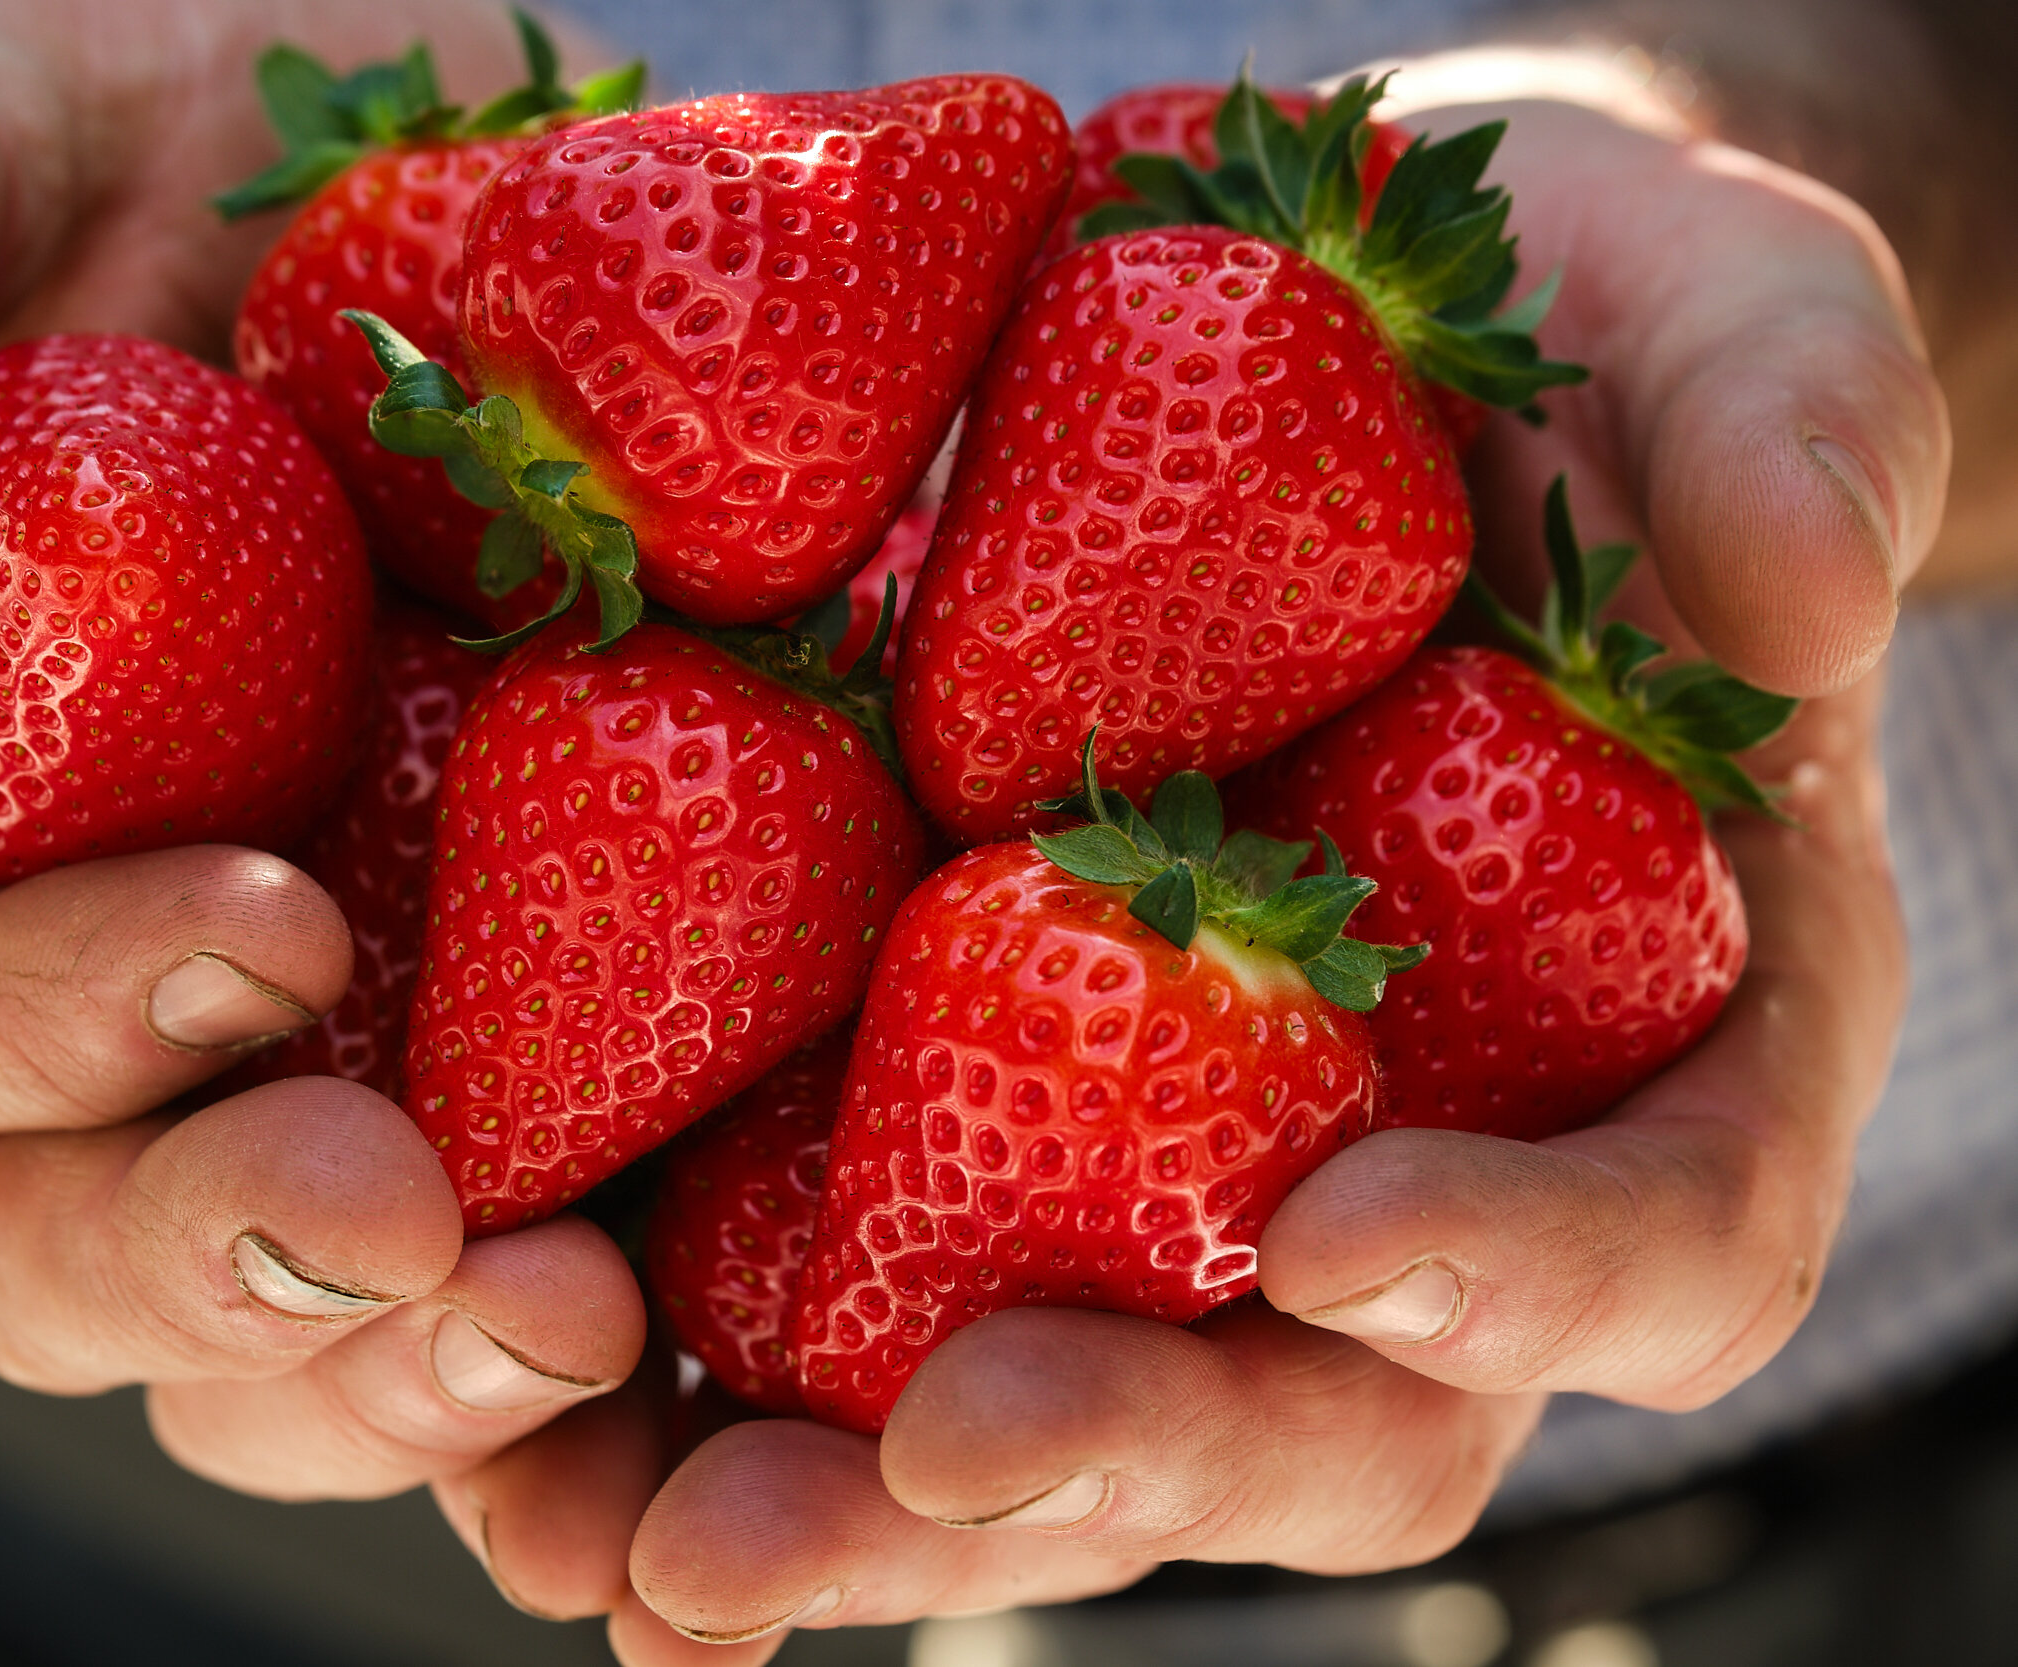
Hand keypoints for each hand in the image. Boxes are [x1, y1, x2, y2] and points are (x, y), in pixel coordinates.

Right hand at [0, 0, 643, 1524]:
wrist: (323, 290)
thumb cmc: (145, 208)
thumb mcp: (12, 128)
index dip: (44, 1008)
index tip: (266, 920)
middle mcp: (64, 1025)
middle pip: (68, 1253)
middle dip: (235, 1265)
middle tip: (438, 1230)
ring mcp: (278, 1099)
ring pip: (283, 1355)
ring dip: (420, 1392)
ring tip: (599, 1339)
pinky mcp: (494, 1114)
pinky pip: (506, 1329)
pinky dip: (593, 1438)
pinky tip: (727, 1468)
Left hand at [465, 71, 1933, 1661]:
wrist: (1313, 334)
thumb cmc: (1550, 331)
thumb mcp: (1711, 308)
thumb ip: (1785, 414)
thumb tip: (1802, 599)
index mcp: (1647, 1037)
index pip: (1662, 1236)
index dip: (1529, 1274)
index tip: (1345, 1232)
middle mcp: (1396, 1158)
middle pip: (1308, 1416)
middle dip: (1124, 1455)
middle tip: (936, 1456)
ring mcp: (1150, 1156)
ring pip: (1035, 1407)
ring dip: (847, 1496)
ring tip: (658, 1537)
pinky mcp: (931, 1082)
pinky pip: (822, 1258)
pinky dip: (675, 1349)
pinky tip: (515, 1363)